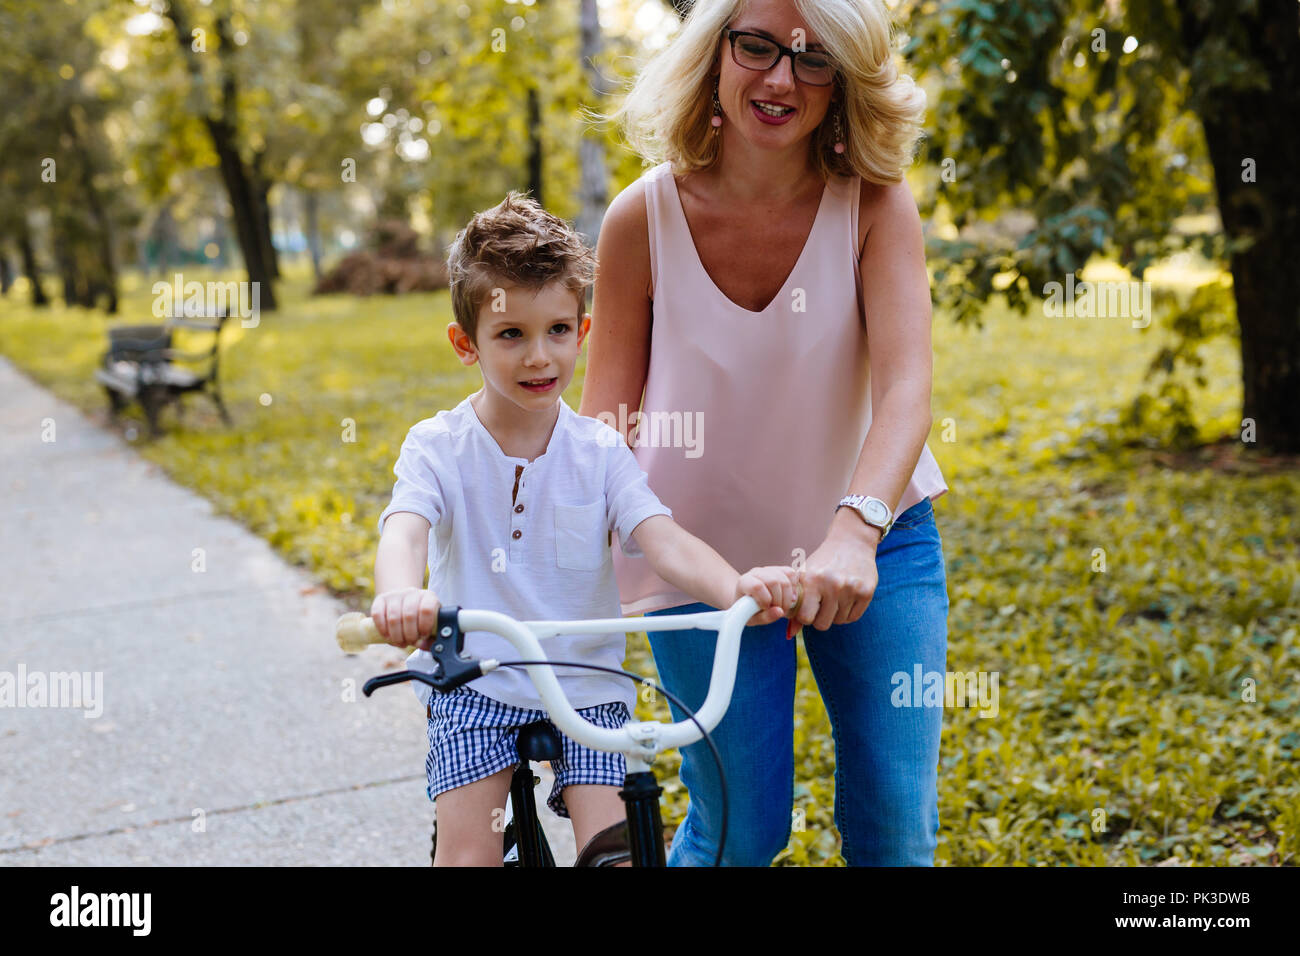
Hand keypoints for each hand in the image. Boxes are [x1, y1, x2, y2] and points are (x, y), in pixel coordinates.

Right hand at [370, 587, 440, 648]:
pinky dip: (382, 629)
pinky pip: (378, 614)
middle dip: (409, 635)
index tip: (423, 636)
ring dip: (396, 636)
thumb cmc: (419, 618)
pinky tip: (387, 636)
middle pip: (409, 616)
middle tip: (410, 642)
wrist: (404, 603)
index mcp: (428, 597)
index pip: (426, 610)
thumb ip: (430, 638)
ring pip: (393, 617)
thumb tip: (425, 646)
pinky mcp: (381, 599)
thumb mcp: (429, 624)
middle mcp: (412, 593)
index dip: (424, 626)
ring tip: (400, 642)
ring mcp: (395, 594)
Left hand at [735, 566, 800, 626]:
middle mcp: (756, 572)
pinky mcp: (779, 569)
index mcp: (744, 582)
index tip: (765, 608)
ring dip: (788, 597)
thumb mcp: (753, 619)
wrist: (747, 600)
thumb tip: (780, 612)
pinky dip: (794, 587)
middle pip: (774, 581)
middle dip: (779, 600)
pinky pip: (791, 574)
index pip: (757, 586)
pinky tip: (789, 597)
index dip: (765, 599)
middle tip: (778, 610)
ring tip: (783, 607)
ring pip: (785, 578)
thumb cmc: (748, 610)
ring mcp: (768, 569)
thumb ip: (765, 617)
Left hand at [787, 517, 879, 638]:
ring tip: (835, 597)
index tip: (808, 608)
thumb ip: (796, 603)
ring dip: (835, 614)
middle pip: (822, 624)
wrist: (851, 542)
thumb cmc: (823, 562)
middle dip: (820, 618)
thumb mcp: (806, 575)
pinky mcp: (866, 592)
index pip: (805, 618)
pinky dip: (848, 613)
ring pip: (839, 621)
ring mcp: (851, 588)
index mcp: (812, 579)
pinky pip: (853, 617)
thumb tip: (790, 633)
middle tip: (822, 605)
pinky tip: (846, 598)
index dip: (805, 616)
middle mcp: (832, 584)